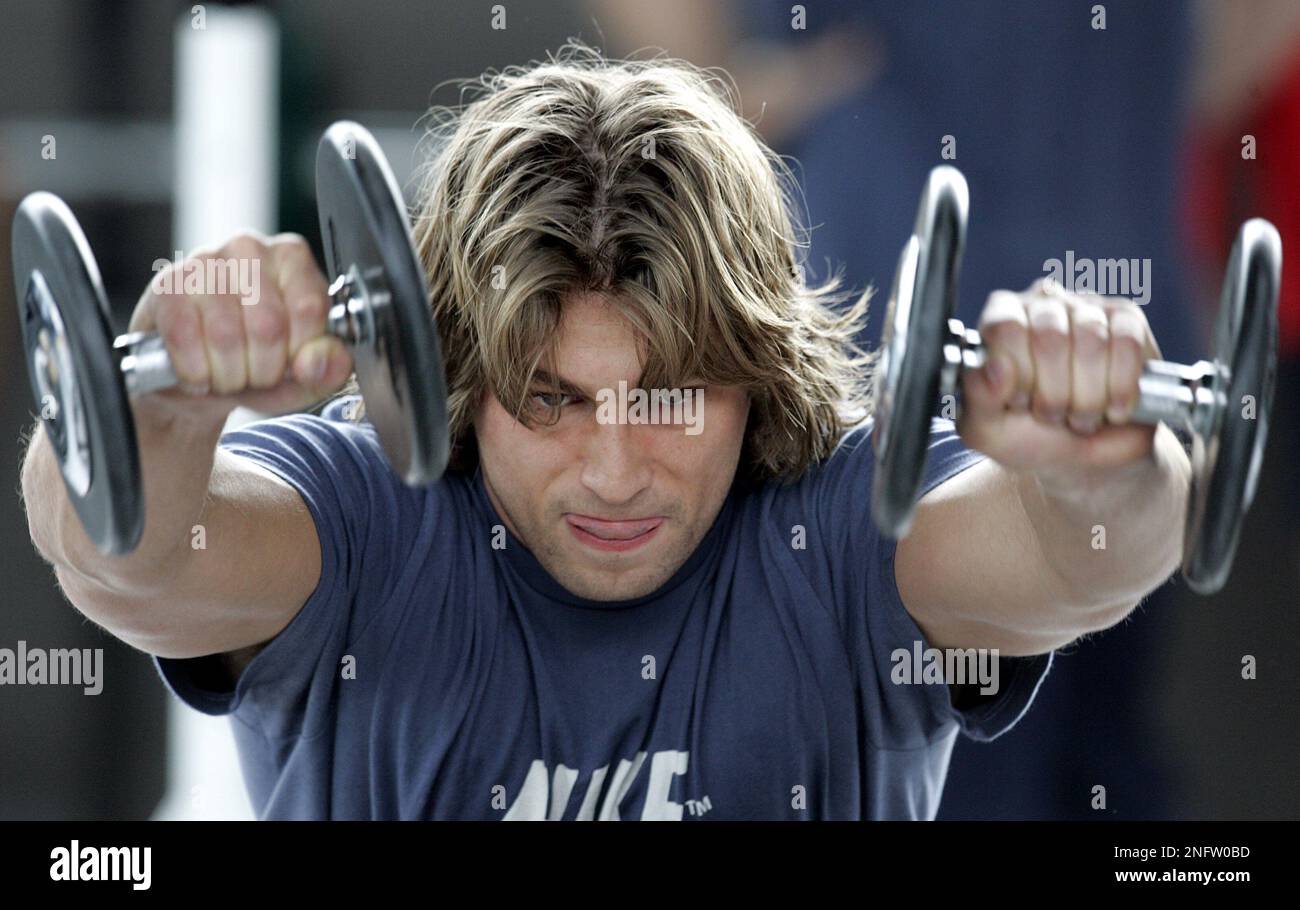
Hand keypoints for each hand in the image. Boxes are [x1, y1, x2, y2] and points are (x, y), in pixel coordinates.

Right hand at [126, 231, 353, 429]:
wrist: (197, 377)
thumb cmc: (255, 364)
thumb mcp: (303, 376)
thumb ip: (326, 369)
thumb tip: (320, 360)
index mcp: (292, 259)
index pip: (310, 308)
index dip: (301, 353)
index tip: (290, 363)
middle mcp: (248, 249)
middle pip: (269, 325)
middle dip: (263, 370)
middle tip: (254, 374)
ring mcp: (203, 262)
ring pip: (225, 335)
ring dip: (228, 375)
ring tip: (227, 373)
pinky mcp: (166, 287)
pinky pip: (184, 339)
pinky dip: (195, 372)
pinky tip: (199, 372)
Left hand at [958, 279, 1163, 475]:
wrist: (1082, 459)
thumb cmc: (1028, 434)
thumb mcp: (988, 429)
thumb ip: (978, 398)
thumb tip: (994, 369)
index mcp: (1000, 322)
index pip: (1006, 327)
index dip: (1017, 372)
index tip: (1019, 401)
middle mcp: (1042, 305)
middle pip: (1049, 335)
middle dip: (1053, 392)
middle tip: (1052, 415)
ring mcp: (1087, 308)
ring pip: (1091, 340)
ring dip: (1087, 396)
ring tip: (1080, 415)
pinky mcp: (1127, 321)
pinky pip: (1127, 343)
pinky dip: (1121, 386)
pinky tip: (1112, 408)